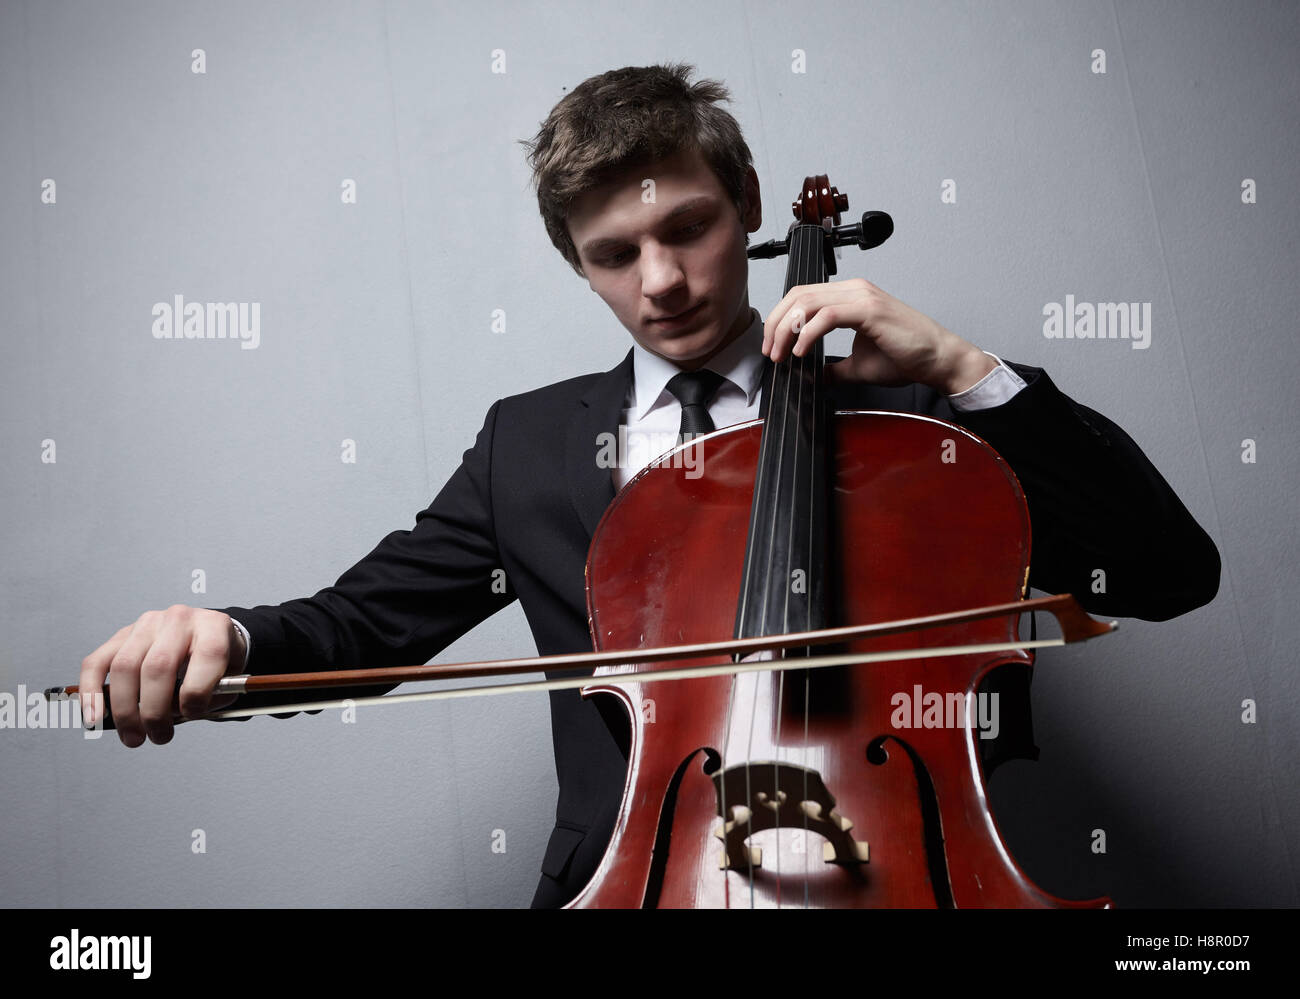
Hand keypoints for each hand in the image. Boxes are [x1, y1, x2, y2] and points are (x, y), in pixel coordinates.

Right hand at [79, 606, 243, 746]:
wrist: (204, 637)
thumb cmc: (216, 663)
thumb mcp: (229, 678)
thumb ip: (209, 697)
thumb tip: (170, 713)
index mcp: (214, 627)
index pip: (208, 655)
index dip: (198, 691)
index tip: (193, 713)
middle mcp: (179, 619)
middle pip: (158, 666)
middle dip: (154, 712)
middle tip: (159, 736)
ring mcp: (147, 624)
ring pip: (124, 667)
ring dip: (125, 710)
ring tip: (133, 736)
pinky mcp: (121, 635)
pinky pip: (96, 662)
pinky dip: (92, 692)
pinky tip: (95, 717)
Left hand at [762, 278, 996, 394]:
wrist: (938, 360)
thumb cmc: (907, 358)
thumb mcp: (858, 365)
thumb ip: (833, 368)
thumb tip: (814, 376)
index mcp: (850, 296)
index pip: (802, 297)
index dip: (780, 320)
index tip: (773, 346)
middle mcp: (854, 290)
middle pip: (798, 295)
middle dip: (777, 324)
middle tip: (771, 351)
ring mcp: (862, 297)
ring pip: (808, 302)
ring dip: (787, 329)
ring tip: (782, 353)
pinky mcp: (869, 309)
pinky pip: (827, 315)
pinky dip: (808, 333)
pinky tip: (801, 352)